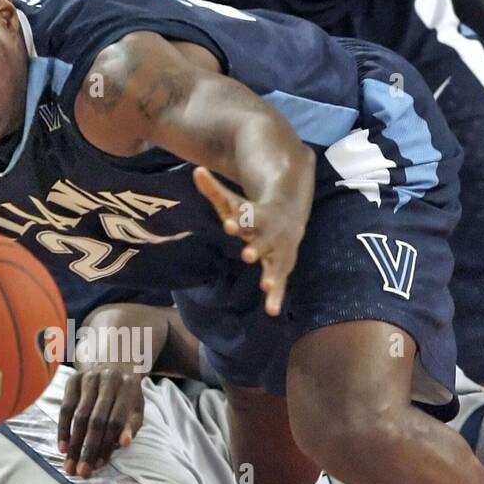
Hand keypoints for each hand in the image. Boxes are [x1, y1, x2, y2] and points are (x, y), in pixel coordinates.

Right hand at [56, 367, 144, 476]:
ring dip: (73, 443)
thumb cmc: (126, 395)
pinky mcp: (73, 379)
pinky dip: (63, 429)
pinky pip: (65, 408)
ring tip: (70, 465)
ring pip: (79, 415)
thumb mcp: (136, 408)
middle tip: (82, 472)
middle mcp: (109, 379)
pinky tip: (62, 448)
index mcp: (129, 387)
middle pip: (96, 419)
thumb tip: (124, 444)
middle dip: (88, 448)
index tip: (99, 465)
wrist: (114, 363)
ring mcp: (89, 378)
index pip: (117, 420)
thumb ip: (132, 426)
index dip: (107, 444)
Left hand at [193, 165, 307, 316]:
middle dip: (257, 248)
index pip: (248, 217)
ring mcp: (278, 252)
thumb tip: (196, 171)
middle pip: (264, 242)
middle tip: (247, 256)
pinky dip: (276, 297)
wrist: (287, 217)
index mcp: (257, 217)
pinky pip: (280, 283)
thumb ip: (213, 189)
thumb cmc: (251, 212)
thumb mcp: (232, 201)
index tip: (229, 225)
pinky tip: (272, 311)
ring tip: (265, 287)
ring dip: (271, 275)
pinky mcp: (281, 267)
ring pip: (276, 264)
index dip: (240, 220)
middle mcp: (270, 235)